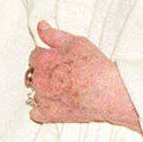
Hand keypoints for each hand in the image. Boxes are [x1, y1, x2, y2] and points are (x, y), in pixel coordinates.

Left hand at [26, 20, 140, 130]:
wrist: (108, 91)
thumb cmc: (94, 66)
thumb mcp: (75, 42)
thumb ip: (53, 35)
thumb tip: (40, 26)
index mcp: (42, 60)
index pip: (34, 56)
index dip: (47, 57)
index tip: (58, 61)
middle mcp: (38, 79)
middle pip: (34, 74)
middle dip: (45, 73)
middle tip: (64, 75)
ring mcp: (43, 98)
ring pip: (35, 92)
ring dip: (44, 91)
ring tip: (63, 90)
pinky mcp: (49, 115)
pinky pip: (36, 113)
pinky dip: (42, 110)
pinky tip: (54, 105)